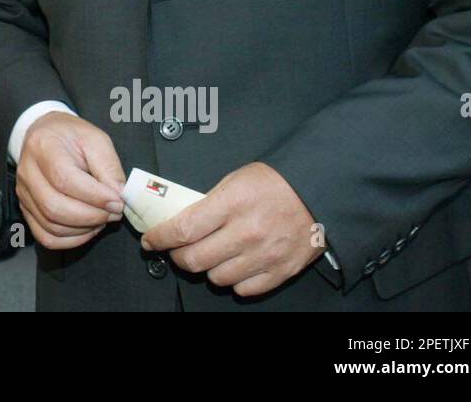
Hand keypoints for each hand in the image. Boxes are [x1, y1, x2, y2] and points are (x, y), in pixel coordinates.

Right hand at [16, 112, 125, 249]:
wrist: (47, 135)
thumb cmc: (72, 137)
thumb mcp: (96, 140)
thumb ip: (109, 167)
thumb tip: (119, 197)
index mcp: (43, 147)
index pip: (64, 179)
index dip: (94, 196)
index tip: (117, 201)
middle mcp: (27, 172)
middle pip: (54, 207)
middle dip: (91, 216)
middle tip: (113, 212)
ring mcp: (24, 193)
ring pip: (51, 225)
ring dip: (84, 229)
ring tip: (102, 217)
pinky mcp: (27, 209)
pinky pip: (46, 236)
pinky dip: (71, 240)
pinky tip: (88, 228)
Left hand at [141, 161, 323, 296]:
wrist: (321, 191)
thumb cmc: (276, 182)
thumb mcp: (235, 180)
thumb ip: (208, 203)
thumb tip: (181, 221)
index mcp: (231, 204)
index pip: (182, 229)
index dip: (158, 238)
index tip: (149, 240)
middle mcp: (246, 233)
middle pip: (194, 259)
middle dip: (177, 256)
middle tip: (176, 250)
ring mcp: (264, 255)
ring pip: (217, 278)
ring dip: (206, 269)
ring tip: (209, 256)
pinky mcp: (281, 271)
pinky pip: (245, 289)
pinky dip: (234, 281)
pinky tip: (234, 266)